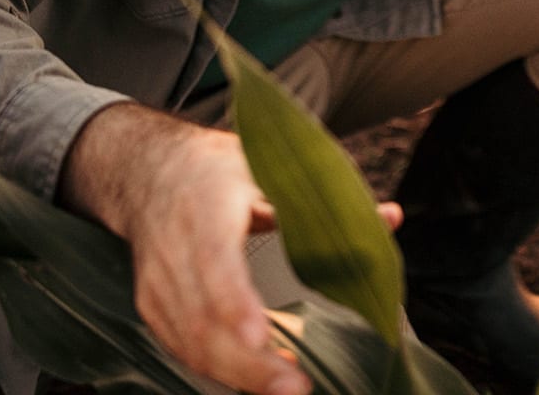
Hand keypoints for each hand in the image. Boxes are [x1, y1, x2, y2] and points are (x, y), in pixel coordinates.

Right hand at [59, 102, 401, 394]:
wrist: (148, 171)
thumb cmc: (217, 168)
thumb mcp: (267, 165)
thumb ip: (327, 198)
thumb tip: (390, 218)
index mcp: (206, 204)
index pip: (214, 260)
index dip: (233, 302)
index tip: (259, 335)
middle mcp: (174, 248)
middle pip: (202, 317)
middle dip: (247, 362)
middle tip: (295, 387)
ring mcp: (158, 282)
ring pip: (191, 341)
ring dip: (238, 375)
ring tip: (288, 389)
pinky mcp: (152, 305)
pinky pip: (182, 347)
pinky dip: (220, 370)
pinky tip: (259, 379)